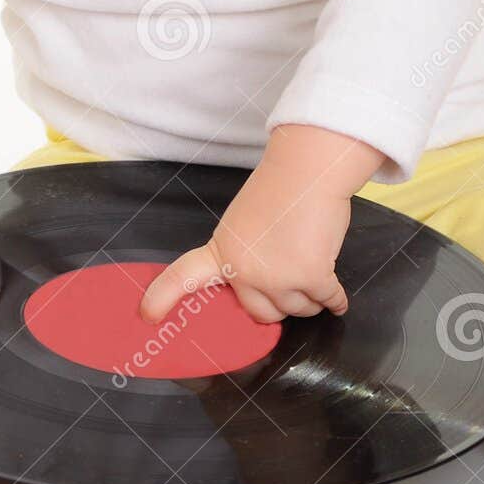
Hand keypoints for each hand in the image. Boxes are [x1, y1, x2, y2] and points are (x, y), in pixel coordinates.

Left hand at [138, 159, 352, 325]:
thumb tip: (268, 285)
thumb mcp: (245, 221)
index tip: (147, 315)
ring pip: (299, 309)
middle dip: (283, 303)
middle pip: (263, 313)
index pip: (182, 277)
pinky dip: (336, 300)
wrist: (308, 167)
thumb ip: (247, 254)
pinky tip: (337, 298)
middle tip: (295, 282)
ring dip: (313, 297)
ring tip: (317, 268)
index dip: (162, 299)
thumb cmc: (283, 187)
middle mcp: (244, 270)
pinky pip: (328, 301)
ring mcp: (276, 277)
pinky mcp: (310, 277)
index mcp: (223, 250)